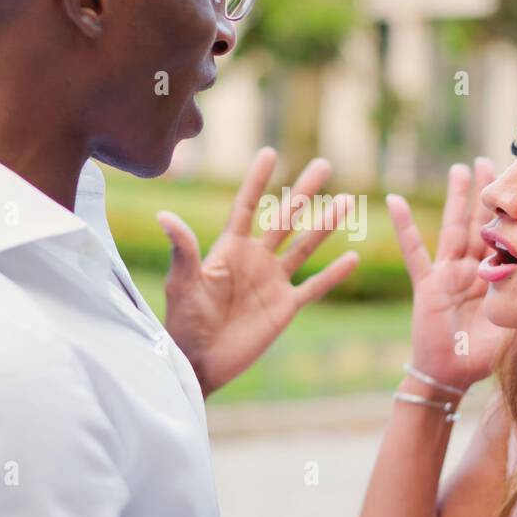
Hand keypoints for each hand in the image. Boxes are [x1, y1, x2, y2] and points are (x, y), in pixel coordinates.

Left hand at [157, 148, 358, 396]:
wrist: (199, 363)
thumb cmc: (184, 322)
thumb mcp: (183, 283)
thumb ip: (183, 249)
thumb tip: (164, 215)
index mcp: (229, 249)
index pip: (247, 206)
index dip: (258, 181)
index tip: (270, 153)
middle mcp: (255, 259)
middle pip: (285, 218)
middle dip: (304, 191)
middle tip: (324, 165)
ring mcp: (272, 282)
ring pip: (305, 246)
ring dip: (325, 224)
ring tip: (347, 201)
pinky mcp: (285, 307)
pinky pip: (314, 286)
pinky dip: (333, 274)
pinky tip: (352, 257)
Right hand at [387, 159, 510, 393]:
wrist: (451, 375)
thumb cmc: (483, 356)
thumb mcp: (516, 324)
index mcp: (494, 277)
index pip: (505, 237)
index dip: (512, 213)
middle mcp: (471, 269)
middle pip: (479, 222)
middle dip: (486, 193)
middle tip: (493, 161)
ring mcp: (447, 274)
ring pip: (452, 227)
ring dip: (456, 198)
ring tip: (461, 168)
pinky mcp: (427, 283)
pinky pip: (414, 250)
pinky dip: (404, 225)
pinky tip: (395, 200)